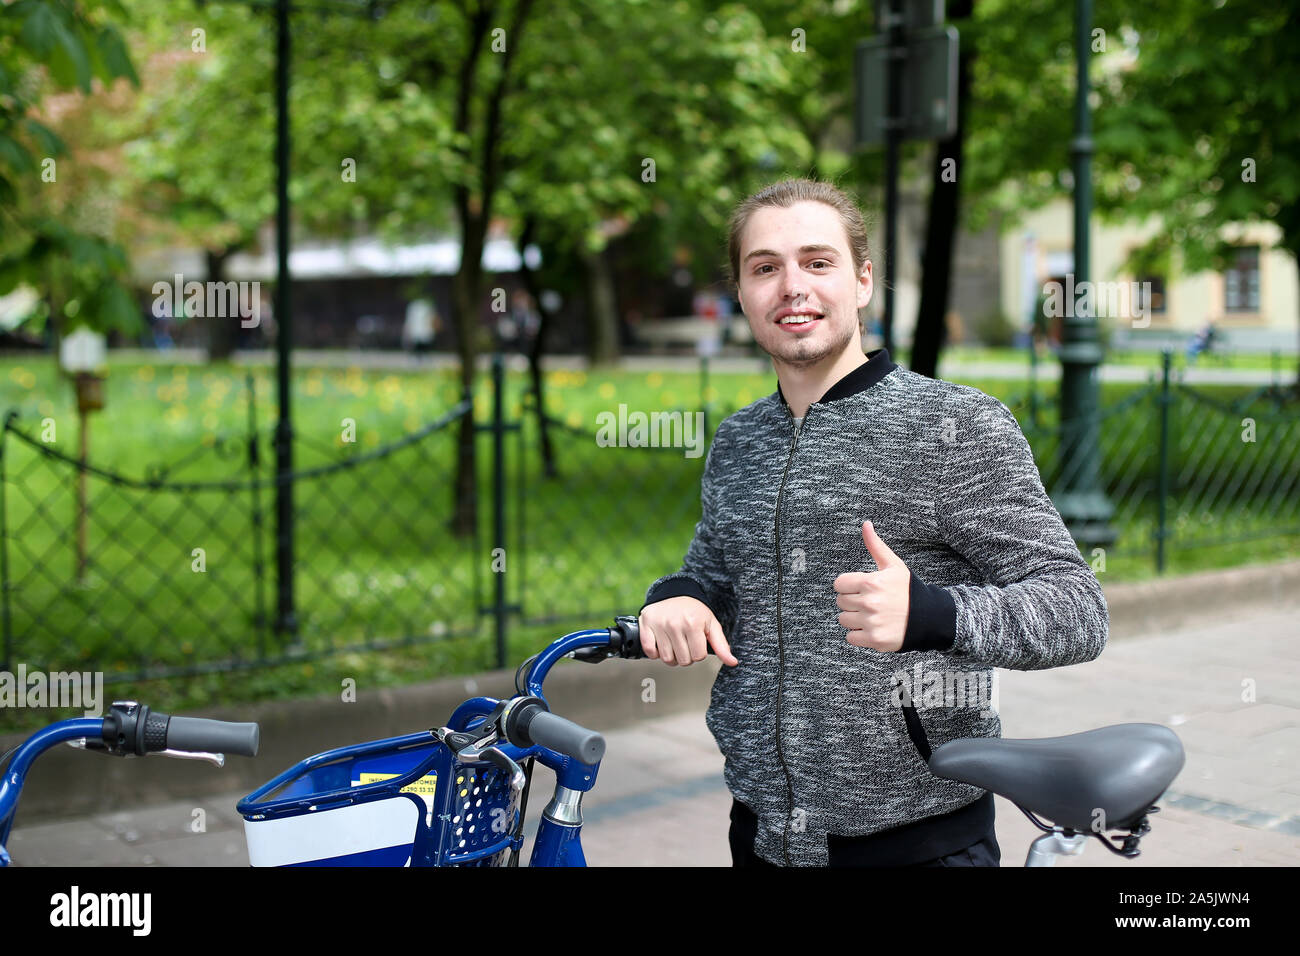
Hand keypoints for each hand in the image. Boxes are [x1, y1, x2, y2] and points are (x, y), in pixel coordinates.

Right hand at [639, 596, 739, 666]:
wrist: (675, 592)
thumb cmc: (694, 610)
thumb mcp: (711, 625)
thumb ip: (722, 646)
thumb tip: (732, 662)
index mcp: (693, 623)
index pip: (698, 656)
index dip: (699, 652)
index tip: (697, 642)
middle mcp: (675, 623)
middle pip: (683, 660)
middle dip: (686, 655)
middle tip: (686, 643)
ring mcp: (659, 624)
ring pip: (667, 659)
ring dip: (672, 656)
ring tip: (675, 644)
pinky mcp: (646, 625)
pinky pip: (650, 651)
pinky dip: (655, 652)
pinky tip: (662, 643)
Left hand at [834, 520, 910, 652]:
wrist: (929, 617)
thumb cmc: (909, 590)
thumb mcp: (893, 565)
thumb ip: (875, 546)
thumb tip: (865, 524)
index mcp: (871, 582)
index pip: (839, 584)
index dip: (848, 585)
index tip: (860, 588)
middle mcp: (869, 603)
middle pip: (840, 602)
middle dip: (852, 601)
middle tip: (869, 602)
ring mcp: (871, 622)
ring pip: (843, 619)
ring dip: (854, 618)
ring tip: (871, 615)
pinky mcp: (874, 640)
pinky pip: (850, 637)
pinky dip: (859, 635)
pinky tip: (872, 627)